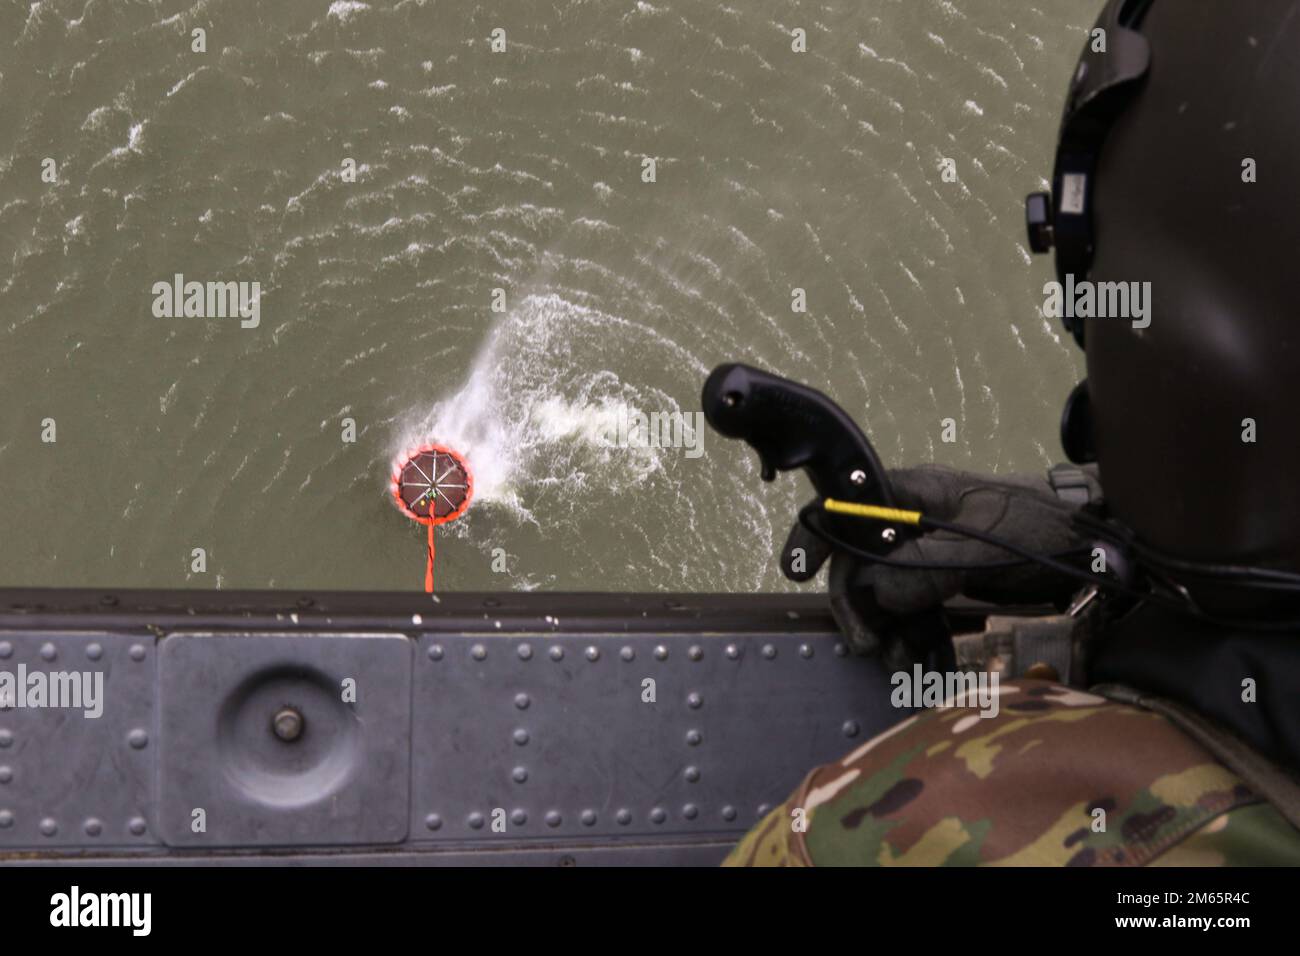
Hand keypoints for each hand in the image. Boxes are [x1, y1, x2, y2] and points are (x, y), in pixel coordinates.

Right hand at [782, 464, 1100, 666]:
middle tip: (868, 645)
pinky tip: (923, 665)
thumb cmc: (1045, 530)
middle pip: (857, 560)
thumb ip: (926, 568)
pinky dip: (914, 639)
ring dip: (887, 631)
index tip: (798, 571)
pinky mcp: (944, 580)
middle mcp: (910, 519)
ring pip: (883, 594)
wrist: (1100, 546)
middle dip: (857, 605)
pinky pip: (913, 611)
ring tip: (903, 666)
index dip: (816, 535)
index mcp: (912, 492)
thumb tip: (875, 595)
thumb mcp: (985, 546)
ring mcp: (926, 552)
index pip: (844, 504)